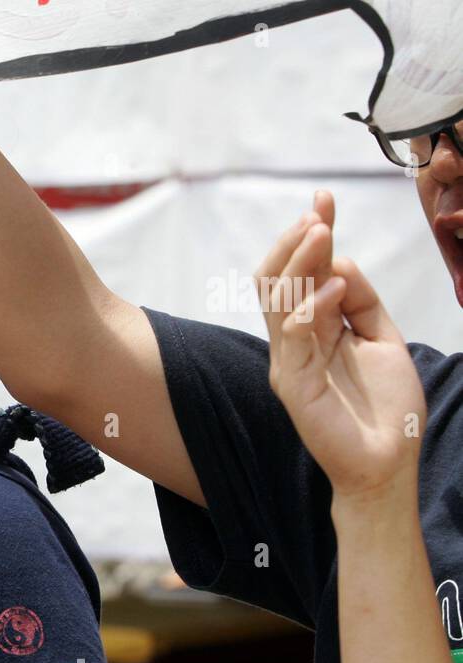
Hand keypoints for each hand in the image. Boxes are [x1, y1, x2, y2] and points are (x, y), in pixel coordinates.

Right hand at [255, 192, 425, 500]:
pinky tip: (334, 289)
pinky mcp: (292, 385)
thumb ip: (364, 303)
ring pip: (276, 301)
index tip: (325, 198)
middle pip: (277, 280)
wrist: (386, 463)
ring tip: (320, 232)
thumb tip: (339, 263)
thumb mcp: (384, 340)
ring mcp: (289, 362)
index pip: (303, 273)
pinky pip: (292, 338)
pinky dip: (310, 308)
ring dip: (298, 263)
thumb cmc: (386, 407)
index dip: (312, 235)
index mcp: (315, 328)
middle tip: (317, 213)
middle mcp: (294, 341)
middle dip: (296, 242)